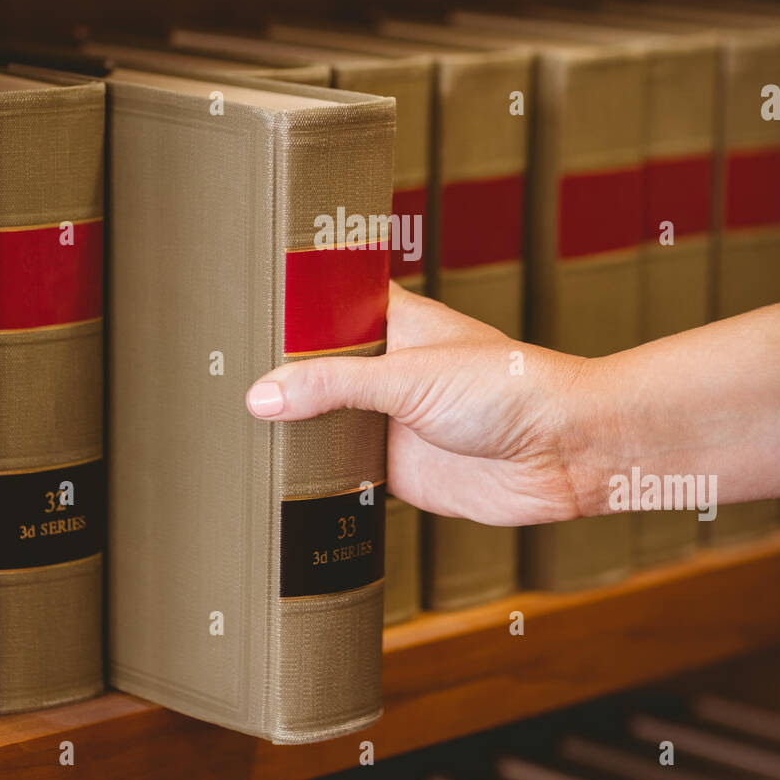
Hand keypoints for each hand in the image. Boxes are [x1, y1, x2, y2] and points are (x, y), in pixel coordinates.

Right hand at [246, 282, 587, 526]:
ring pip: (325, 422)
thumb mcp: (410, 376)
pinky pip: (343, 471)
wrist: (564, 453)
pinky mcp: (397, 470)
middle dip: (279, 375)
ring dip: (293, 429)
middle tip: (215, 373)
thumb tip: (264, 395)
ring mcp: (391, 420)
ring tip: (229, 425)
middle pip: (317, 369)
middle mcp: (388, 370)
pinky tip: (277, 476)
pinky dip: (315, 476)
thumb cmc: (511, 389)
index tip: (239, 305)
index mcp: (394, 323)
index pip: (329, 303)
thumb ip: (333, 385)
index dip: (290, 305)